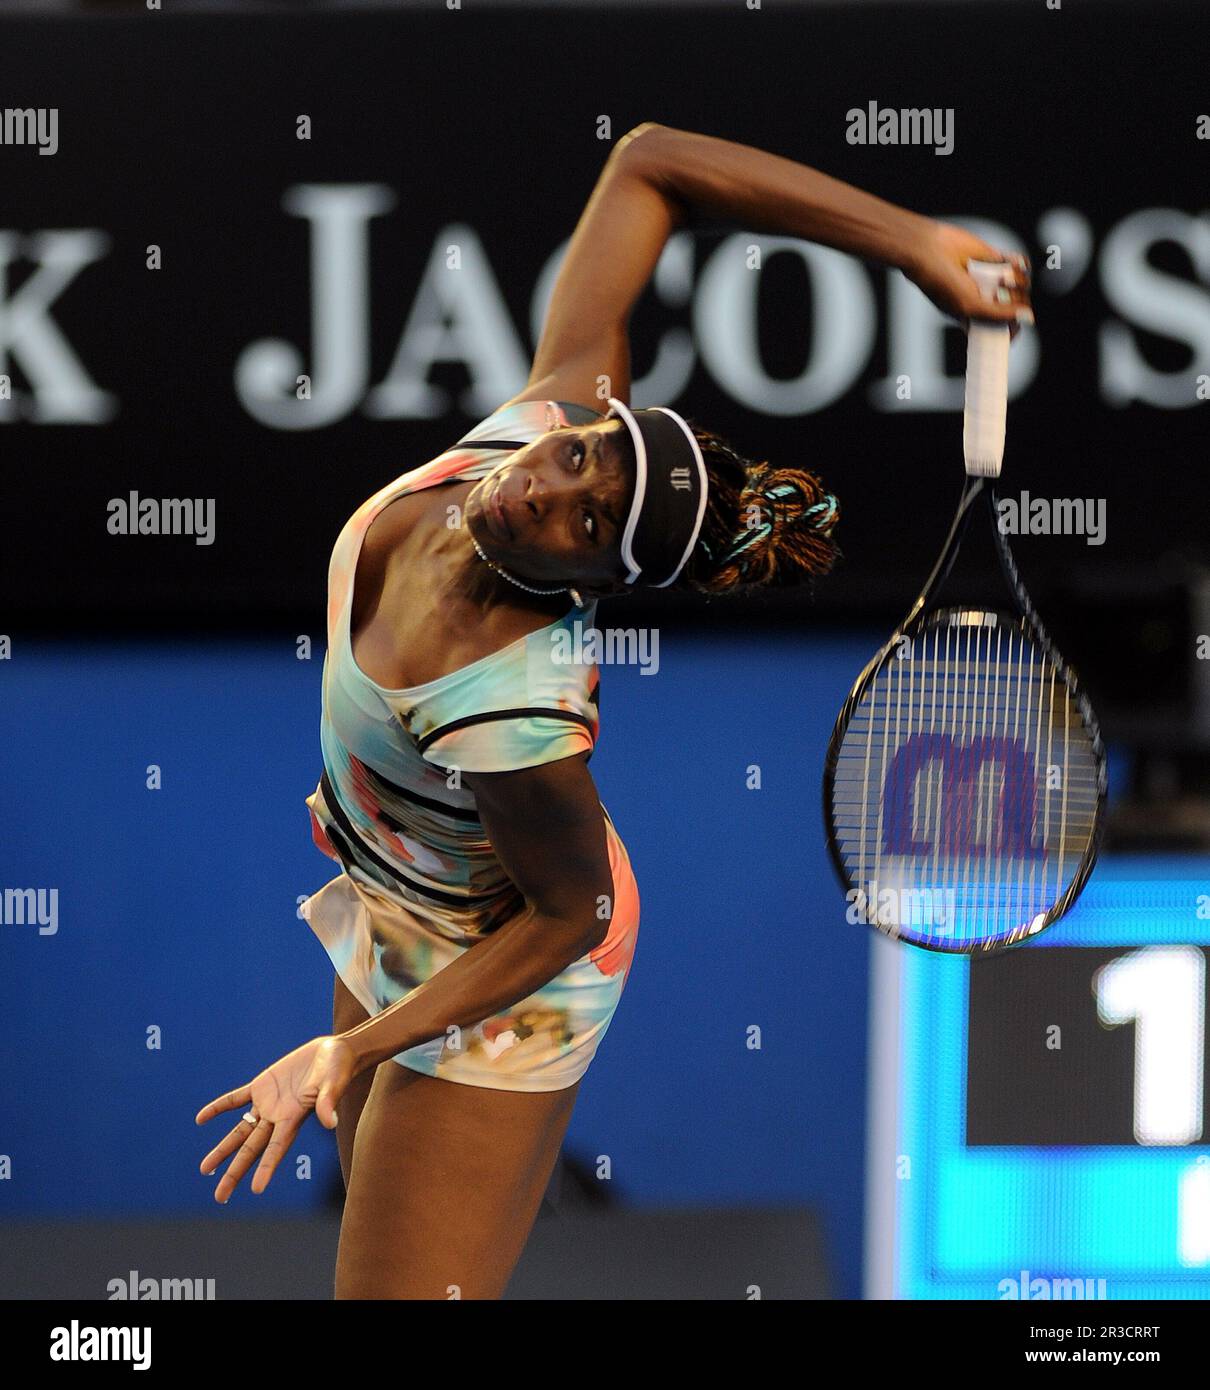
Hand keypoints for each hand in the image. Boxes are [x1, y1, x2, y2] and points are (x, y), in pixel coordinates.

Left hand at [195, 1035, 356, 1201]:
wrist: (333, 1052)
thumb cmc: (338, 1069)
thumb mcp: (333, 1084)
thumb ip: (327, 1102)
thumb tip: (330, 1123)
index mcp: (294, 1119)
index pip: (276, 1148)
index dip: (266, 1168)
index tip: (255, 1190)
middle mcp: (278, 1117)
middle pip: (252, 1149)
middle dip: (235, 1172)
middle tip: (219, 1196)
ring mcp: (268, 1103)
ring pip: (241, 1130)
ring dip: (223, 1149)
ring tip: (205, 1169)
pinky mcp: (263, 1085)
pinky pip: (236, 1099)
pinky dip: (219, 1108)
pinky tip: (201, 1119)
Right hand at [903, 220, 1033, 336]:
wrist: (931, 251)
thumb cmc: (942, 284)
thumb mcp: (969, 307)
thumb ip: (998, 315)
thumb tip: (1028, 317)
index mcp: (978, 318)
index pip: (1004, 329)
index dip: (1014, 328)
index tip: (1015, 325)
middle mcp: (987, 300)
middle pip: (1018, 306)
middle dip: (1014, 301)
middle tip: (998, 294)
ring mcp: (994, 280)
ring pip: (1023, 285)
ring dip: (1018, 281)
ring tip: (1002, 277)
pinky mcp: (997, 259)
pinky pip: (1020, 264)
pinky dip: (1020, 264)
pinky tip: (1010, 263)